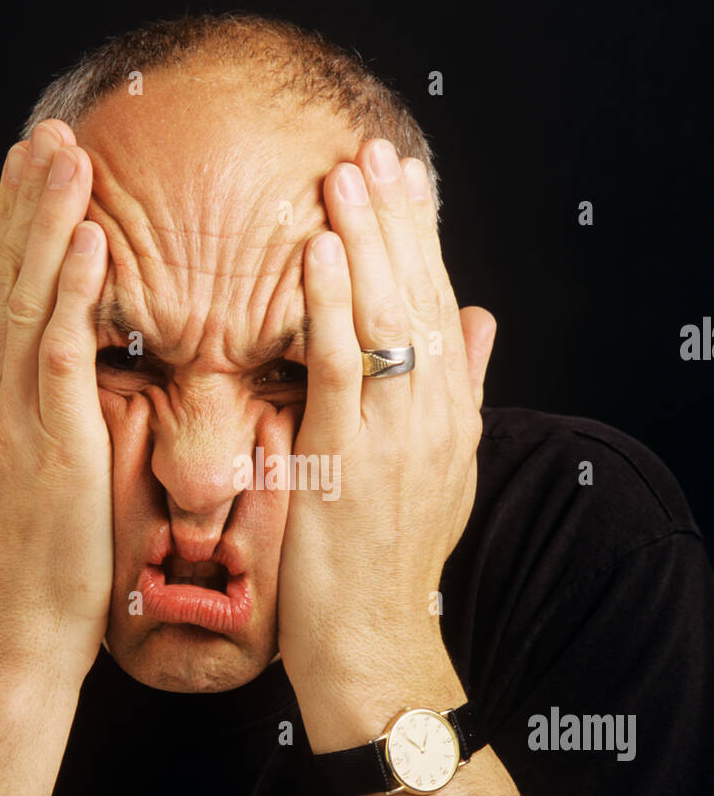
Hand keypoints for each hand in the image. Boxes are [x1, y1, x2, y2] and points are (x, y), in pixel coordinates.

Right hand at [0, 120, 112, 681]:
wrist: (14, 626)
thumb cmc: (11, 549)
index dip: (9, 222)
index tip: (28, 162)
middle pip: (2, 279)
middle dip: (25, 202)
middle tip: (48, 132)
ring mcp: (11, 415)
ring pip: (28, 300)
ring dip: (49, 224)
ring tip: (69, 157)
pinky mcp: (51, 443)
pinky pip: (61, 354)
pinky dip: (75, 296)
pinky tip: (92, 244)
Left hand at [276, 139, 495, 708]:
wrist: (374, 643)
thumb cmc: (389, 561)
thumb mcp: (441, 471)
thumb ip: (459, 392)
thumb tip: (477, 320)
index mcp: (449, 415)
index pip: (438, 306)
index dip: (420, 238)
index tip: (404, 179)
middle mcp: (431, 417)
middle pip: (416, 298)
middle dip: (394, 221)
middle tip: (372, 152)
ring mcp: (393, 438)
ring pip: (383, 321)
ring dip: (364, 243)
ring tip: (344, 176)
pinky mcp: (346, 460)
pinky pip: (340, 369)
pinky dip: (330, 307)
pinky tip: (316, 253)